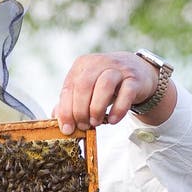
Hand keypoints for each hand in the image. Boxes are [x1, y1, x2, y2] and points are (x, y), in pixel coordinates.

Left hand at [53, 51, 176, 134]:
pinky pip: (126, 92)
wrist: (137, 73)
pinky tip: (113, 120)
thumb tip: (55, 119)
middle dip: (80, 111)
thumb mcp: (85, 90)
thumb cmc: (104, 85)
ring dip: (97, 108)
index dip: (66, 111)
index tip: (67, 129)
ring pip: (104, 85)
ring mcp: (118, 68)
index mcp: (82, 65)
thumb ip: (69, 102)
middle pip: (84, 86)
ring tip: (96, 122)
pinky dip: (118, 109)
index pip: (68, 88)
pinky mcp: (134, 78)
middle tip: (83, 126)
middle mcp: (99, 62)